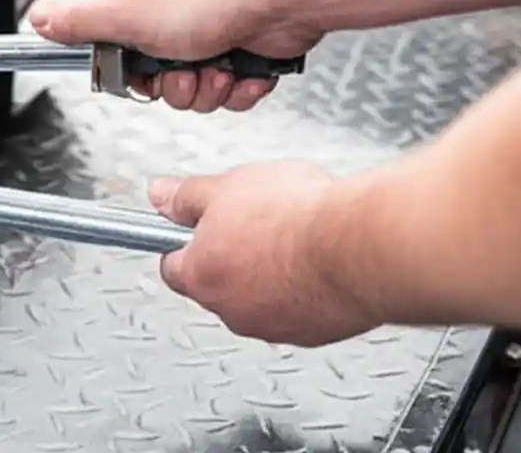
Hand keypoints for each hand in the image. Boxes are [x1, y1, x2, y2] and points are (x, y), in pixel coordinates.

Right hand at [30, 0, 322, 111]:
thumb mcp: (125, 15)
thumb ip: (78, 22)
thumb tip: (38, 18)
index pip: (115, 48)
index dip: (129, 71)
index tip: (140, 70)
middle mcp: (173, 7)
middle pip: (156, 76)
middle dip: (175, 85)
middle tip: (187, 67)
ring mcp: (211, 26)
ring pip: (194, 88)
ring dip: (208, 89)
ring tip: (220, 65)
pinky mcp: (243, 45)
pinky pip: (229, 88)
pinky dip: (238, 87)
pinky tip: (244, 69)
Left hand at [150, 161, 380, 345]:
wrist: (359, 245)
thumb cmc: (299, 218)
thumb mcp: (229, 186)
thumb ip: (187, 195)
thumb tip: (161, 195)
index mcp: (202, 275)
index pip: (172, 265)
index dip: (184, 242)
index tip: (195, 227)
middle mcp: (231, 310)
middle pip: (217, 284)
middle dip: (231, 256)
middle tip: (255, 223)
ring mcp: (272, 327)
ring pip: (258, 299)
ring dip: (268, 275)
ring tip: (293, 239)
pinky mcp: (312, 334)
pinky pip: (297, 311)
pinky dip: (303, 290)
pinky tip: (318, 261)